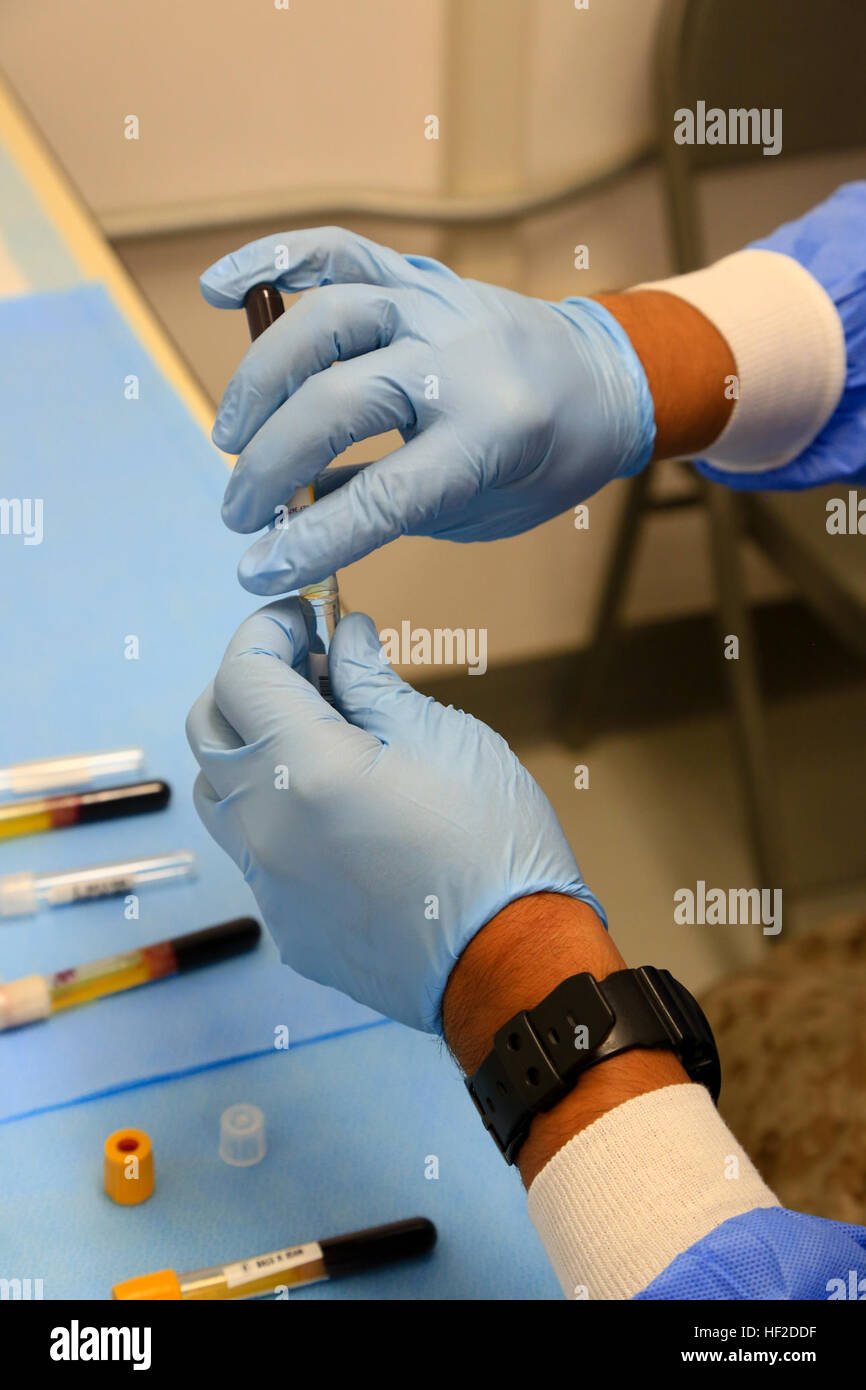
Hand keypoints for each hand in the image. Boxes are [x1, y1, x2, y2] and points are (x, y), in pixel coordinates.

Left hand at [185, 599, 604, 1031]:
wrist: (512, 965)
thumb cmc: (491, 845)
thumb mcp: (443, 738)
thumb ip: (373, 684)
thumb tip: (344, 640)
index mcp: (303, 768)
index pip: (240, 674)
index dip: (268, 631)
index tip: (305, 620)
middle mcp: (264, 826)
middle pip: (209, 728)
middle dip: (248, 683)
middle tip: (309, 670)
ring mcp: (267, 883)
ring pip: (220, 794)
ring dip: (250, 750)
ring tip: (316, 739)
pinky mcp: (285, 924)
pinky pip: (254, 852)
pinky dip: (276, 813)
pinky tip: (336, 812)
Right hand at [200, 227, 654, 593]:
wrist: (602, 376)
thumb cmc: (543, 460)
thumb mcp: (479, 510)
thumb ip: (389, 510)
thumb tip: (292, 519)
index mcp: (493, 433)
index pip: (384, 495)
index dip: (311, 541)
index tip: (258, 568)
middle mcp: (459, 359)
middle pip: (336, 405)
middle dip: (270, 468)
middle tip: (241, 513)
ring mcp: (434, 305)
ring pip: (322, 321)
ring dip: (260, 383)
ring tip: (232, 438)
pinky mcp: (416, 275)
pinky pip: (335, 252)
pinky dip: (273, 261)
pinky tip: (220, 290)